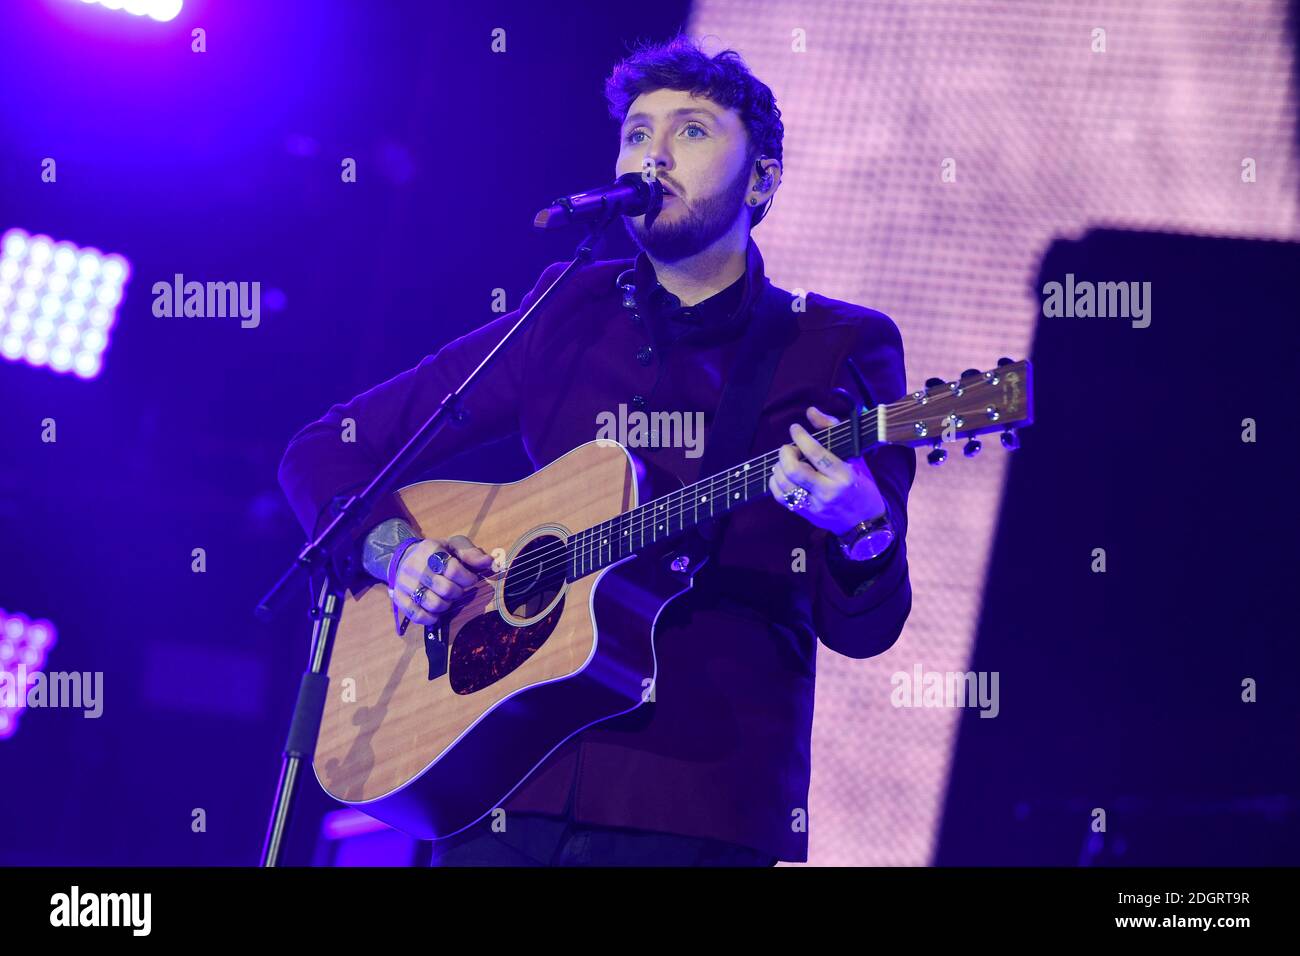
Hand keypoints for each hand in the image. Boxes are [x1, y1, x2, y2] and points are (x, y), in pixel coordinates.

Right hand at [388, 535, 494, 629]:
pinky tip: (437, 612)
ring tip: (447, 598)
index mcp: (429, 549)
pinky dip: (431, 617)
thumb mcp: (454, 546)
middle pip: (446, 589)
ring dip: (446, 605)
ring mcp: (404, 584)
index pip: (453, 570)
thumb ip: (471, 553)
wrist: (406, 558)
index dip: (468, 578)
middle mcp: (414, 566)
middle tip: (458, 589)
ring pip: (433, 604)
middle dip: (458, 592)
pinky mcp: (399, 599)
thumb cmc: (437, 553)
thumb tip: (489, 562)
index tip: (471, 579)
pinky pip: (417, 616)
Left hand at [768, 405, 886, 535]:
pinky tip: (780, 474)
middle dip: (786, 453)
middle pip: (795, 470)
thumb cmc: (862, 485)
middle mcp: (828, 491)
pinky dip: (775, 483)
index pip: (816, 453)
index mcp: (844, 475)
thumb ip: (833, 431)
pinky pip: (781, 498)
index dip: (801, 438)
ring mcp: (815, 505)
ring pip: (785, 484)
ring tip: (784, 460)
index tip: (795, 428)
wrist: (864, 522)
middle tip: (789, 448)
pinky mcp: (806, 514)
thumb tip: (811, 412)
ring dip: (779, 467)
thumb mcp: (855, 457)